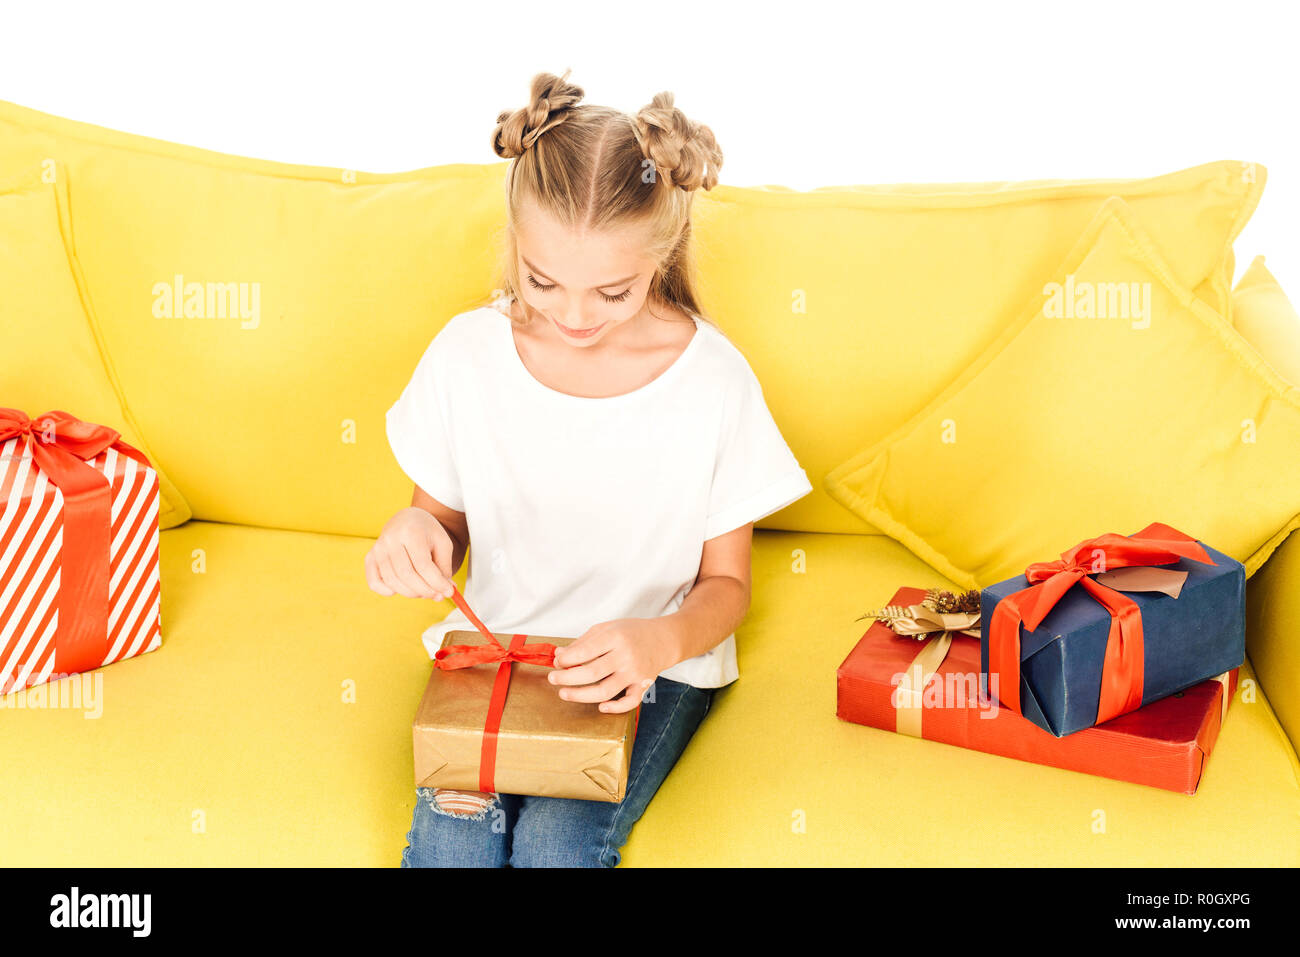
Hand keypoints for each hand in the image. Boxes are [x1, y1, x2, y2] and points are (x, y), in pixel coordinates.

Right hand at [364, 507, 455, 598]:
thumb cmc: (427, 532)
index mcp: (411, 532)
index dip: (437, 583)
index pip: (423, 565)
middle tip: (438, 595)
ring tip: (425, 591)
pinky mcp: (370, 558)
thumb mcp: (443, 544)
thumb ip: (444, 568)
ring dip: (412, 593)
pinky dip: (387, 592)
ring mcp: (377, 549)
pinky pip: (374, 583)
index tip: (449, 592)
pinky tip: (403, 588)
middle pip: (407, 575)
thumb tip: (445, 592)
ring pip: (393, 582)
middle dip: (425, 590)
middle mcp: (390, 540)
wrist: (407, 519)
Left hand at [548, 618, 676, 713]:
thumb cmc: (632, 632)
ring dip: (580, 695)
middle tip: (553, 678)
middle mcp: (625, 656)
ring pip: (604, 691)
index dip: (566, 659)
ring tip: (564, 693)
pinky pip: (629, 702)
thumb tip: (560, 657)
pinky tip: (600, 706)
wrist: (664, 639)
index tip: (557, 662)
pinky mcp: (643, 686)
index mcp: (615, 637)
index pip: (585, 651)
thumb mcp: (607, 628)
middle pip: (591, 673)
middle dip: (567, 678)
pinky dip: (615, 708)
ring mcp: (634, 673)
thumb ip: (583, 642)